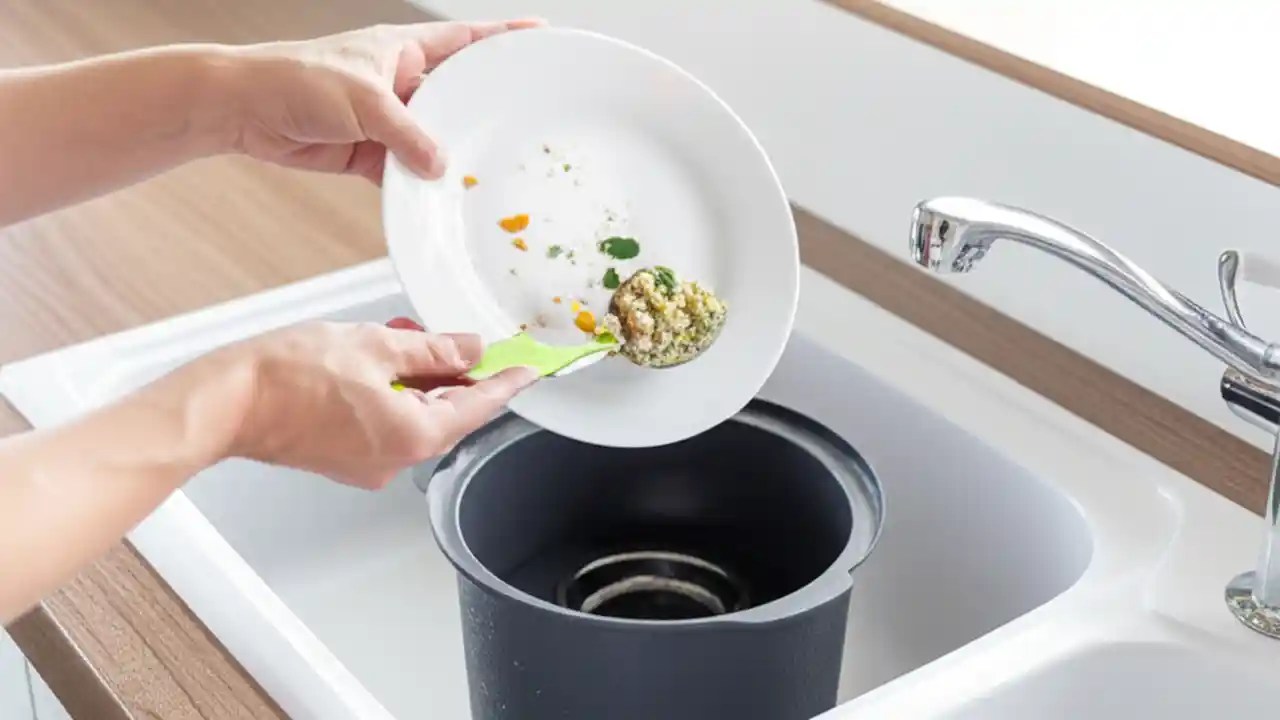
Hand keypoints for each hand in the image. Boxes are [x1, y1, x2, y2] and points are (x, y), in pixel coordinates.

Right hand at [176, 319, 535, 487]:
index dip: (507, 382)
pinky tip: (372, 364)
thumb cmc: (285, 376)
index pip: (480, 406)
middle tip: (447, 337)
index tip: (530, 371)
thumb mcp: (375, 345)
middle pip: (448, 412)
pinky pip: (386, 424)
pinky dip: (390, 394)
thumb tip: (469, 350)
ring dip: (415, 379)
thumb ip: (432, 350)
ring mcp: (369, 464)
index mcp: (413, 434)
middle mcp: (396, 459)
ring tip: (395, 340)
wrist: (225, 402)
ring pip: (415, 416)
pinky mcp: (346, 459)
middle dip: (449, 372)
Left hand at [226, 19, 543, 182]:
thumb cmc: (294, 79)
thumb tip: (440, 166)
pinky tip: (434, 196)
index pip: (465, 41)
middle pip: (454, 97)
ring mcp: (384, 119)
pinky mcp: (366, 152)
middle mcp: (398, 82)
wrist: (242, 109)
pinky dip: (415, 184)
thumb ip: (406, 135)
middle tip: (521, 125)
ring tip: (481, 173)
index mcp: (402, 50)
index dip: (503, 37)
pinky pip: (403, 170)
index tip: (540, 36)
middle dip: (483, 111)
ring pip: (431, 139)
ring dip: (447, 157)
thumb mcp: (363, 101)